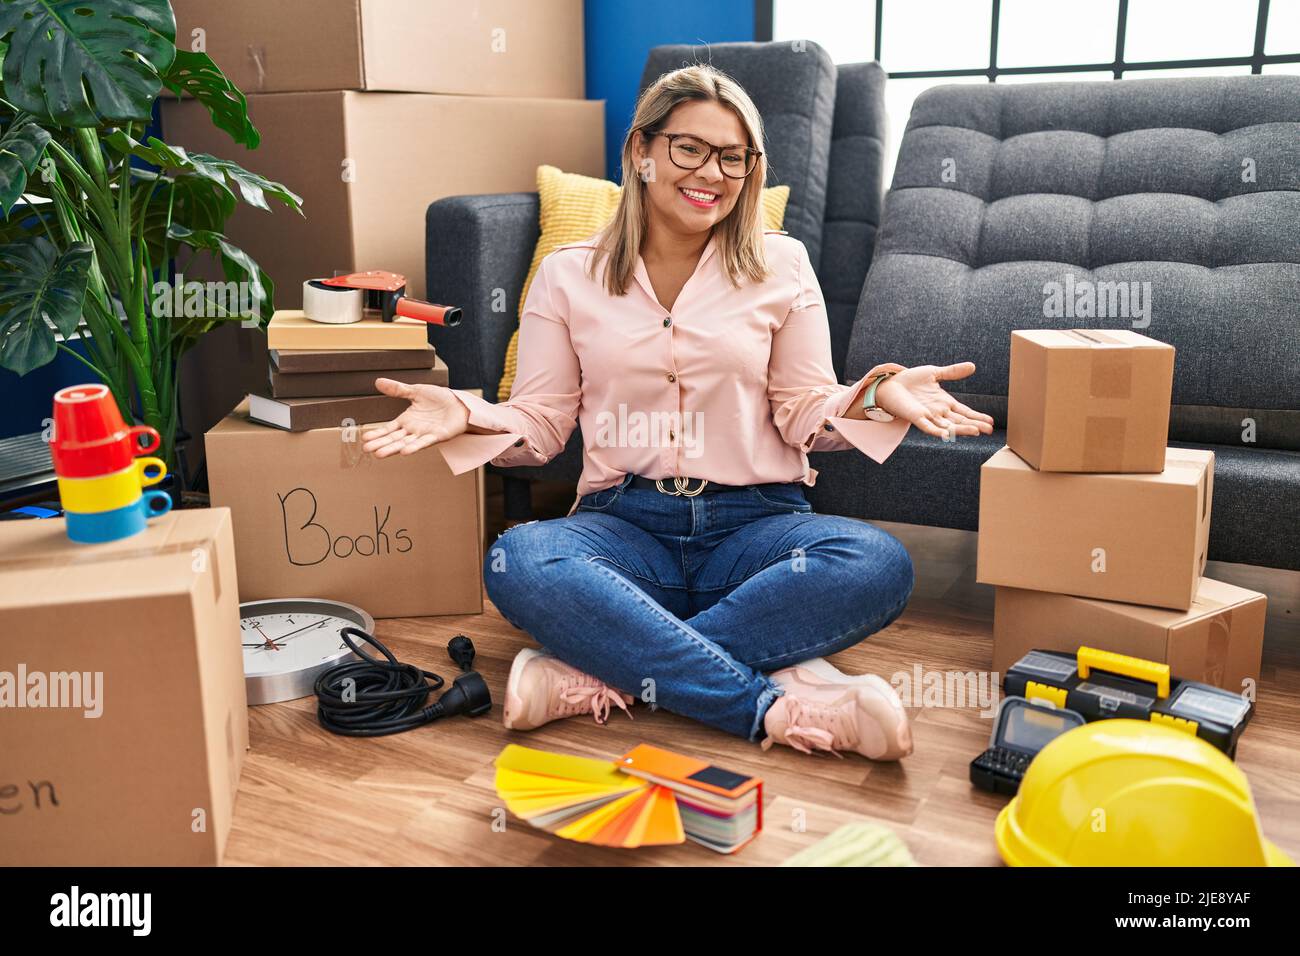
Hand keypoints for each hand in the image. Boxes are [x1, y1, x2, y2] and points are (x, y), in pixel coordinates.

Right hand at [361, 379, 469, 457]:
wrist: (460, 403)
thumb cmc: (440, 399)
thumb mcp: (416, 391)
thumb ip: (398, 390)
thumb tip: (378, 381)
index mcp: (406, 420)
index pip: (388, 429)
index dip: (377, 434)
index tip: (364, 438)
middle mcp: (413, 430)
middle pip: (393, 439)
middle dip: (380, 444)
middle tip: (366, 449)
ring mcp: (424, 434)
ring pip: (405, 443)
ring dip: (393, 449)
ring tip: (379, 454)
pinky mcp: (437, 436)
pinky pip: (424, 443)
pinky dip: (415, 447)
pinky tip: (405, 452)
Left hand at [873, 362, 994, 438]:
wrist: (890, 384)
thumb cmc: (911, 380)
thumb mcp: (934, 373)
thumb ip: (952, 372)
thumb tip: (972, 366)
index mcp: (944, 402)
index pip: (964, 411)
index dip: (977, 416)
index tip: (991, 421)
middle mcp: (938, 411)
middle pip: (960, 420)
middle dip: (974, 424)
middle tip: (990, 430)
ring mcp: (928, 415)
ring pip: (948, 426)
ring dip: (961, 429)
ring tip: (976, 431)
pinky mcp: (916, 417)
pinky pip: (928, 427)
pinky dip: (937, 431)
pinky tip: (947, 435)